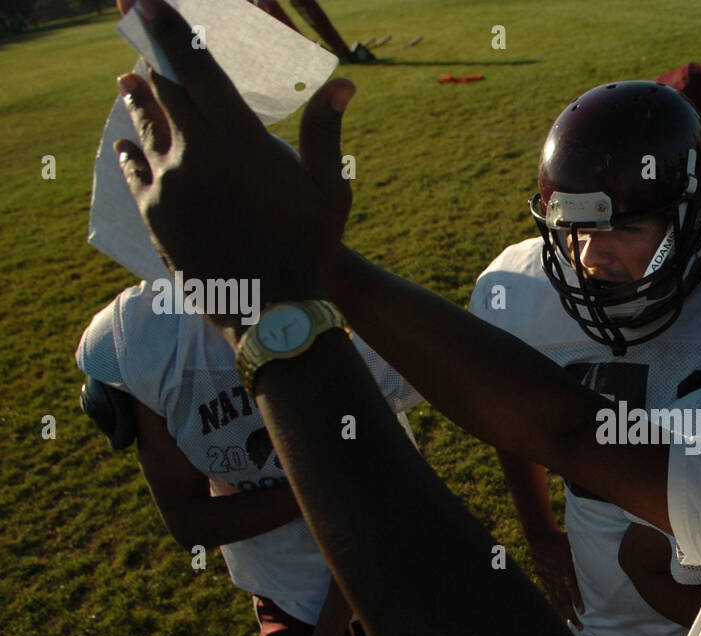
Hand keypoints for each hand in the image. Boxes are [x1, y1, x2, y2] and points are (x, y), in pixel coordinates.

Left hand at [113, 0, 354, 334]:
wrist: (271, 310)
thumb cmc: (308, 248)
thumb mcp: (328, 190)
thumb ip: (325, 132)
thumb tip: (343, 84)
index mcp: (241, 141)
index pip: (196, 68)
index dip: (171, 32)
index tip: (152, 5)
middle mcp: (198, 155)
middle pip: (164, 91)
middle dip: (151, 58)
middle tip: (141, 35)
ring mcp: (171, 185)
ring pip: (146, 126)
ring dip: (137, 99)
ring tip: (129, 81)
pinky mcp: (155, 214)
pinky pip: (136, 170)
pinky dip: (132, 150)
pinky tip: (128, 141)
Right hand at [528, 529, 585, 628]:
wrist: (540, 539)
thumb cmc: (561, 541)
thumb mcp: (574, 546)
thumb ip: (585, 554)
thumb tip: (603, 554)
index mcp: (566, 569)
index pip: (571, 587)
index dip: (577, 599)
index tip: (582, 611)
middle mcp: (557, 578)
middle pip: (564, 600)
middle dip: (572, 614)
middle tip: (581, 626)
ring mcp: (549, 580)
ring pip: (557, 600)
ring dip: (564, 613)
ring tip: (572, 624)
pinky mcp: (544, 580)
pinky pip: (551, 595)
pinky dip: (556, 604)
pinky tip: (560, 613)